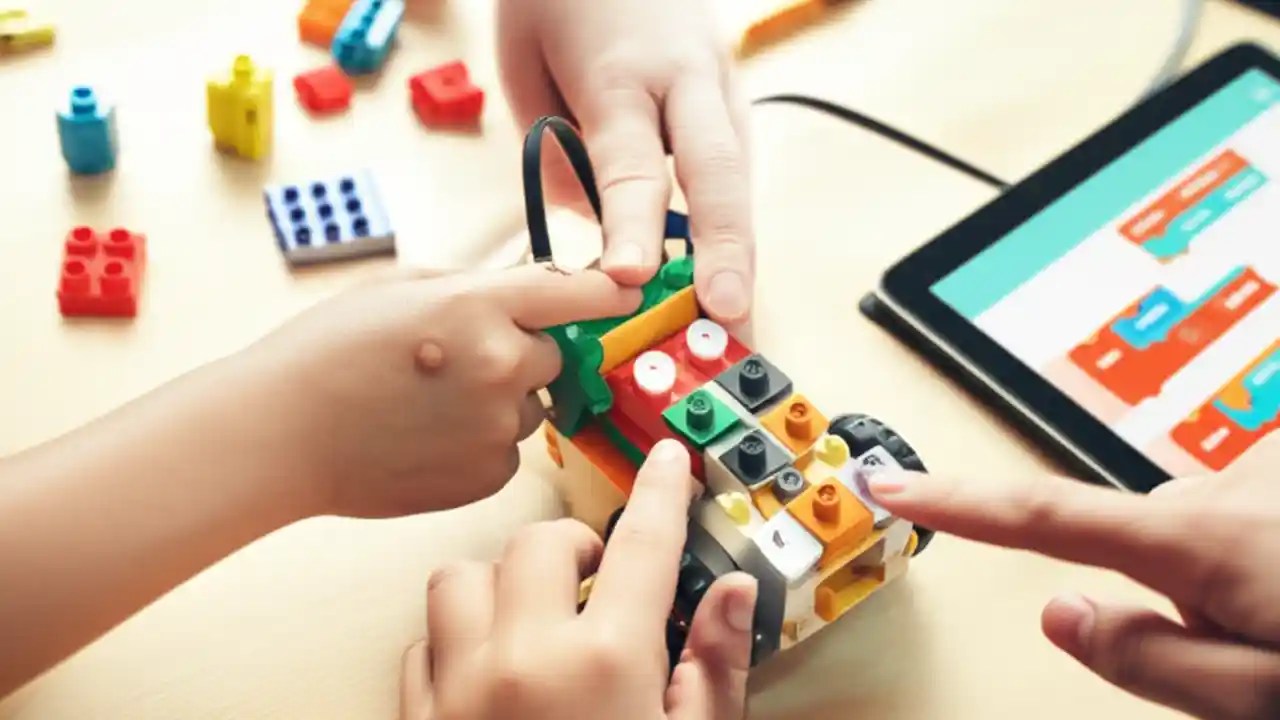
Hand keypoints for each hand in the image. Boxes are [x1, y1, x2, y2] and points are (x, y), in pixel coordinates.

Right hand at [235, 265, 640, 518]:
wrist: (282, 433)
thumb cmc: (328, 351)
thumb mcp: (403, 285)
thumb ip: (478, 285)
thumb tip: (530, 290)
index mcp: (480, 304)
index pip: (583, 292)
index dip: (611, 292)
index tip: (628, 294)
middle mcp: (502, 365)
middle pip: (556, 354)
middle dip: (523, 352)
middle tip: (462, 357)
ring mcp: (498, 427)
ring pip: (532, 408)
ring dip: (500, 402)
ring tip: (430, 402)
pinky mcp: (487, 476)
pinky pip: (508, 452)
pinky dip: (481, 444)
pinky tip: (427, 436)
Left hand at [399, 440, 757, 719]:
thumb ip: (714, 667)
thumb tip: (737, 593)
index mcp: (606, 664)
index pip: (643, 546)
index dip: (660, 493)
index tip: (665, 460)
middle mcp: (525, 663)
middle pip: (538, 543)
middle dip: (572, 548)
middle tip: (596, 582)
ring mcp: (461, 691)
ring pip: (459, 579)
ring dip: (499, 586)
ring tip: (531, 617)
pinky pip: (420, 647)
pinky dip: (453, 644)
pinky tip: (487, 667)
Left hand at [496, 0, 753, 324]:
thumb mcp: (526, 58)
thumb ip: (554, 146)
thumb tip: (586, 224)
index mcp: (623, 70)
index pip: (632, 160)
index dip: (632, 223)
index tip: (628, 278)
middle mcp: (686, 79)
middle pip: (716, 173)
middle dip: (725, 251)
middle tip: (728, 317)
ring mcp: (720, 87)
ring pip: (739, 179)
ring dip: (741, 254)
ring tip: (739, 326)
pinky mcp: (732, 99)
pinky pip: (735, 174)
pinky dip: (734, 229)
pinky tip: (730, 282)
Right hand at [865, 439, 1279, 719]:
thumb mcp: (1260, 702)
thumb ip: (1150, 661)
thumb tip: (1060, 615)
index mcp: (1197, 542)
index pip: (1042, 517)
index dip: (955, 502)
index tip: (891, 485)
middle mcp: (1220, 490)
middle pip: (1131, 537)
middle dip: (1159, 590)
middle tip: (1235, 650)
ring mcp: (1260, 471)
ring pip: (1188, 528)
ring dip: (1212, 572)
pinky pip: (1234, 510)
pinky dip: (1247, 548)